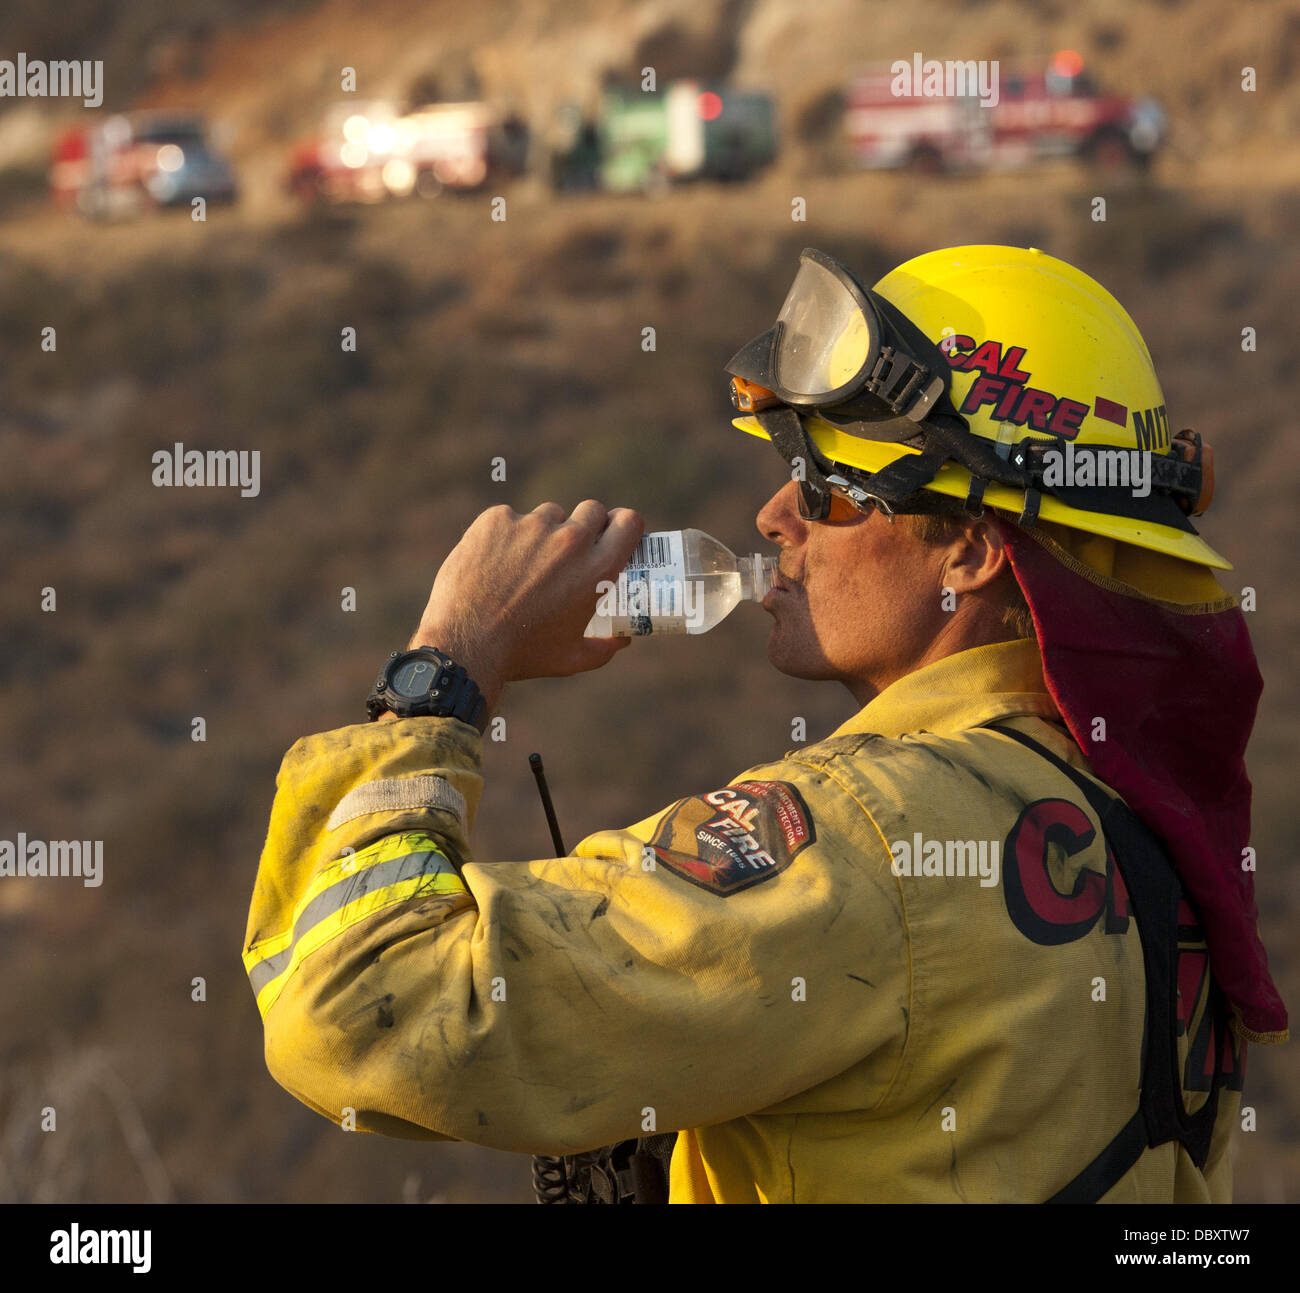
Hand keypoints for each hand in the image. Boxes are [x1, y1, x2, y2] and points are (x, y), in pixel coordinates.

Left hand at [406, 500, 643, 715]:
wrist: (466, 643)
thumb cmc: (523, 654)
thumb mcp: (573, 658)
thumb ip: (605, 648)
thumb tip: (622, 638)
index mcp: (596, 569)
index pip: (628, 521)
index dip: (622, 525)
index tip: (612, 533)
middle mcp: (570, 540)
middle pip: (592, 510)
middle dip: (586, 525)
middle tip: (569, 550)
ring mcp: (532, 525)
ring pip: (548, 514)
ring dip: (544, 532)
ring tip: (524, 564)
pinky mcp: (497, 520)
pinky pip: (510, 518)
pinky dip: (506, 535)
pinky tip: (493, 562)